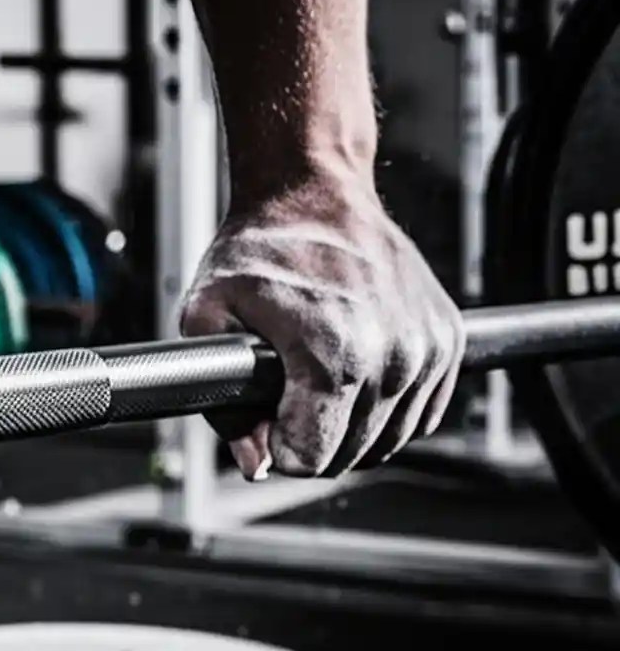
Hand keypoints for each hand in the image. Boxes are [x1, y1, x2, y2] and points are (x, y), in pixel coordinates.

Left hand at [181, 178, 463, 479]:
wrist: (314, 190)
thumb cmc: (258, 249)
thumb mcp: (206, 318)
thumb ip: (223, 404)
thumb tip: (254, 465)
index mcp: (333, 355)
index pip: (310, 459)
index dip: (276, 447)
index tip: (265, 416)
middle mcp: (392, 356)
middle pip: (350, 455)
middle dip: (310, 438)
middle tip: (284, 395)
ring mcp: (427, 349)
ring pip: (389, 440)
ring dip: (350, 427)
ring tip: (316, 383)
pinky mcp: (448, 339)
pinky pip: (420, 413)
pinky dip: (387, 408)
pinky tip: (353, 374)